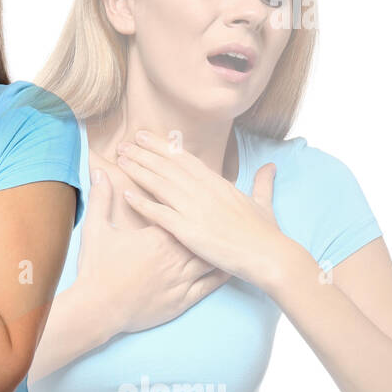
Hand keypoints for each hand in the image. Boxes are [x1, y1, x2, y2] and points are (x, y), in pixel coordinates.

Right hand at [76, 162, 230, 336]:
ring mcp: (183, 278)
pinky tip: (230, 265)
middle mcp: (176, 255)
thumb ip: (100, 198)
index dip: (191, 202)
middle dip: (212, 221)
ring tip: (232, 235)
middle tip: (223, 211)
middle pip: (202, 232)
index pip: (182, 212)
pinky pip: (211, 284)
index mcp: (159, 236)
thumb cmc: (97, 269)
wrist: (98, 308)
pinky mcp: (184, 299)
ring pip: (211, 256)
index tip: (199, 193)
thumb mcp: (95, 229)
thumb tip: (99, 171)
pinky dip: (222, 272)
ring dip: (221, 245)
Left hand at [116, 130, 295, 287]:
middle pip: (167, 167)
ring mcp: (195, 210)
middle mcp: (204, 192)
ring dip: (138, 171)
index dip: (162, 146)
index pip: (184, 159)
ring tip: (121, 160)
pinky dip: (143, 204)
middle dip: (144, 153)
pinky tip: (127, 195)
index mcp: (218, 184)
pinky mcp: (189, 231)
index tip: (145, 137)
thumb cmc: (266, 233)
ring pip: (160, 184)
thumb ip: (262, 183)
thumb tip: (270, 166)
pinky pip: (160, 214)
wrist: (269, 255)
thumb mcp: (264, 202)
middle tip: (123, 144)